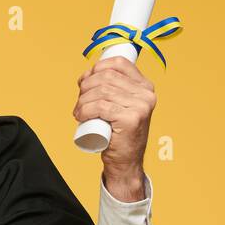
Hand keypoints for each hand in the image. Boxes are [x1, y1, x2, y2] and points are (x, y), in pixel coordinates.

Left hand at [73, 56, 153, 199]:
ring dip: (83, 100)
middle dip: (86, 87)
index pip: (119, 63)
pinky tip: (81, 116)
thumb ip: (113, 88)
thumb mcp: (119, 105)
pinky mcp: (132, 119)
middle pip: (106, 77)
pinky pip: (102, 106)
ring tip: (78, 112)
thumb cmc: (118, 133)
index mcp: (145, 86)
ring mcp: (141, 106)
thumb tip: (88, 73)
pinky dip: (86, 110)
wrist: (126, 161)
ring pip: (102, 92)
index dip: (96, 68)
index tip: (84, 81)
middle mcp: (146, 94)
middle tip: (79, 103)